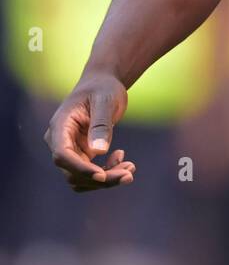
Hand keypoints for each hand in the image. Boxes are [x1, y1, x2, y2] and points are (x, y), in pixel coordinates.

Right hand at [43, 74, 135, 192]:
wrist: (103, 84)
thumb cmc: (103, 88)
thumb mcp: (105, 101)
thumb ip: (101, 125)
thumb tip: (99, 151)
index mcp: (60, 126)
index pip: (62, 155)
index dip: (80, 169)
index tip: (102, 175)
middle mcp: (60, 141)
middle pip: (73, 173)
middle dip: (101, 178)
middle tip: (129, 174)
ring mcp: (70, 150)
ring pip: (82, 178)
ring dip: (106, 180)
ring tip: (130, 168)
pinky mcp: (81, 154)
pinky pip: (91, 174)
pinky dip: (107, 174)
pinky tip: (122, 158)